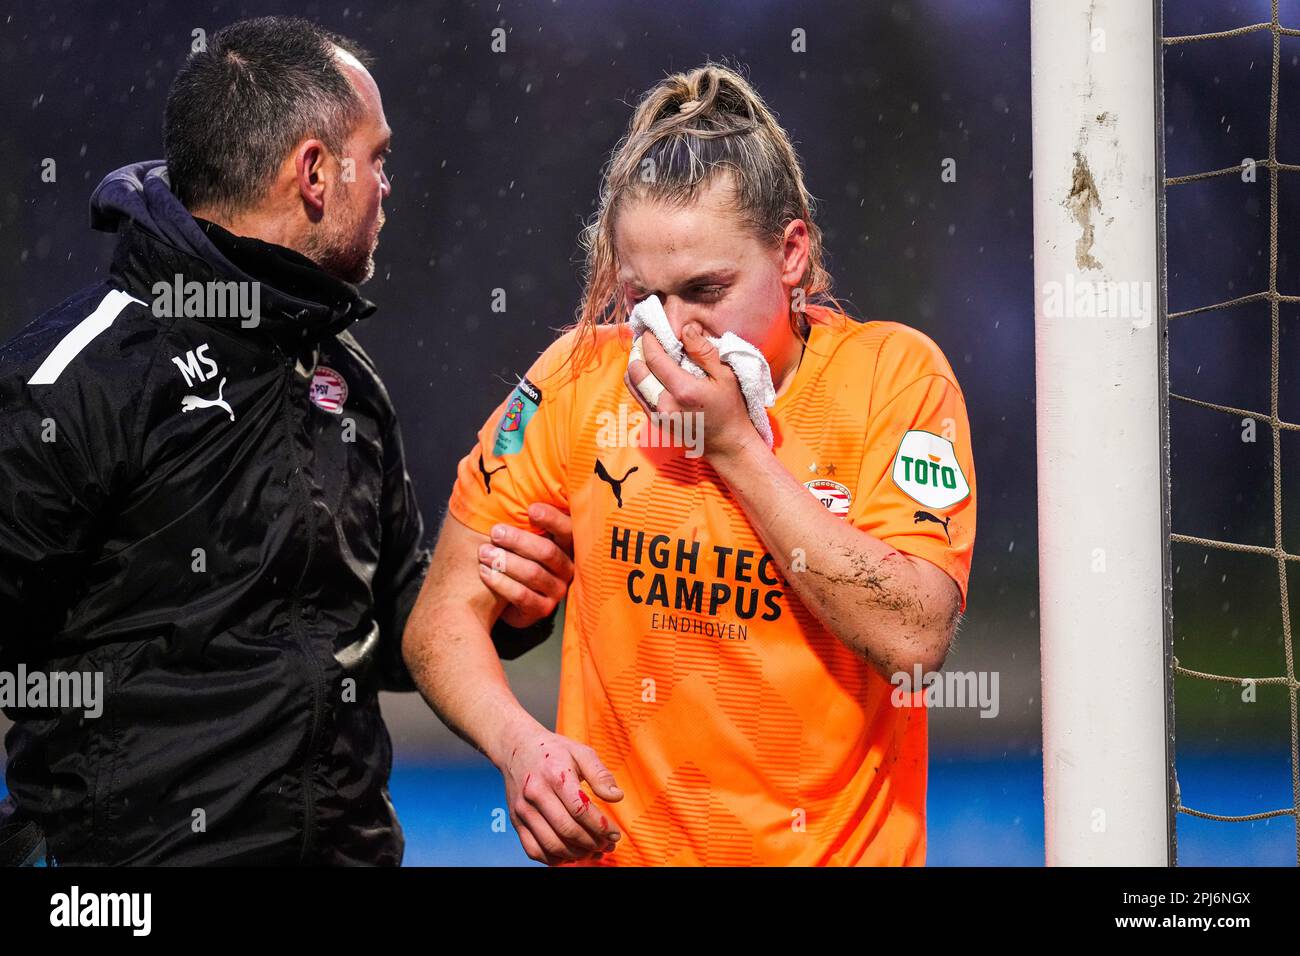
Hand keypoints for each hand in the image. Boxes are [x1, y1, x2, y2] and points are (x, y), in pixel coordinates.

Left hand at [478, 503, 573, 627]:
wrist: (499, 594)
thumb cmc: (509, 555)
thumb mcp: (518, 532)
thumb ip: (518, 512)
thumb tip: (497, 470)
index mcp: (565, 545)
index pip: (568, 530)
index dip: (552, 519)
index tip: (530, 510)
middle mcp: (567, 568)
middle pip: (548, 552)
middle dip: (519, 541)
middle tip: (495, 532)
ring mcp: (557, 591)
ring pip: (534, 574)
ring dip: (505, 562)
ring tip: (483, 553)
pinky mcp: (542, 610)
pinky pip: (523, 597)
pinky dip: (502, 583)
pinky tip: (484, 573)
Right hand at [496, 715, 624, 865]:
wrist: (516, 747)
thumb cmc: (553, 750)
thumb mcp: (581, 752)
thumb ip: (600, 774)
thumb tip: (617, 796)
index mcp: (555, 774)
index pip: (580, 809)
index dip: (601, 826)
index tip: (614, 833)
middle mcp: (536, 793)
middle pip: (567, 830)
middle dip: (592, 843)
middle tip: (607, 845)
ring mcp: (523, 809)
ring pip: (551, 844)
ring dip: (577, 854)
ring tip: (593, 852)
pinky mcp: (516, 821)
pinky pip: (534, 850)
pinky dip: (554, 859)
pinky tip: (571, 854)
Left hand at [625, 323, 758, 461]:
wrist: (727, 443)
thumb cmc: (730, 408)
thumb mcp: (725, 375)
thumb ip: (704, 351)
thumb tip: (686, 329)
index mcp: (683, 390)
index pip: (654, 358)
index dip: (648, 341)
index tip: (650, 331)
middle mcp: (665, 404)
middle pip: (636, 370)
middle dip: (638, 351)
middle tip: (646, 340)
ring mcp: (658, 415)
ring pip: (632, 383)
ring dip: (635, 365)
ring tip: (645, 354)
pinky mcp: (656, 421)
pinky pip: (637, 395)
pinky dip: (638, 380)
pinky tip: (650, 372)